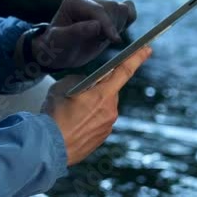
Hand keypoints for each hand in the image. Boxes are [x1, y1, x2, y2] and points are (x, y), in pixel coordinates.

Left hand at [33, 0, 137, 70]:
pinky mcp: (110, 13)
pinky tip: (115, 33)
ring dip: (118, 26)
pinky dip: (128, 21)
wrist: (60, 52)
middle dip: (111, 27)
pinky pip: (128, 11)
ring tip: (101, 39)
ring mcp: (100, 4)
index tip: (115, 40)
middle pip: (113, 7)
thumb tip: (96, 25)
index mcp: (74, 1)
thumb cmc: (56, 47)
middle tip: (97, 42)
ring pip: (122, 9)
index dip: (108, 25)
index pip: (98, 9)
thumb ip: (76, 32)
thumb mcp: (60, 42)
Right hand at [41, 46, 150, 164]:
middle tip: (78, 95)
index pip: (124, 71)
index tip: (148, 49)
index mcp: (102, 95)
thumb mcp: (61, 87)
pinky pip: (100, 121)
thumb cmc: (54, 116)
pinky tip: (74, 123)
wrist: (49, 148)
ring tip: (72, 112)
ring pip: (104, 107)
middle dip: (98, 89)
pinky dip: (90, 119)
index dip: (137, 58)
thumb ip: (78, 80)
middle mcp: (110, 110)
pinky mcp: (103, 138)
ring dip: (93, 105)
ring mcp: (108, 126)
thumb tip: (85, 83)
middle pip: (110, 91)